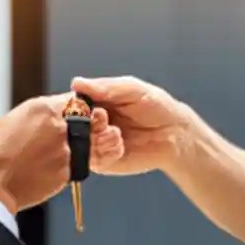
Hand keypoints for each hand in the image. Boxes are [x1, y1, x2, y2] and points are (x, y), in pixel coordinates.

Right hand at [0, 94, 124, 213]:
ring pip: (73, 146)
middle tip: (44, 143)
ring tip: (37, 160)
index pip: (70, 101)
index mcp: (42, 109)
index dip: (67, 110)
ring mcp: (65, 150)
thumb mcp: (8, 122)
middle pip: (75, 123)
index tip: (64, 115)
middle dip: (64, 131)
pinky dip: (57, 169)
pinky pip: (68, 166)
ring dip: (61, 151)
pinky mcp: (67, 172)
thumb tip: (41, 119)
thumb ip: (32, 117)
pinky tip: (38, 172)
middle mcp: (59, 126)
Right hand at [70, 75, 192, 176]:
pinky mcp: (104, 161)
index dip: (74, 106)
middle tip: (103, 119)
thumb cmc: (154, 105)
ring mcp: (95, 143)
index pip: (70, 104)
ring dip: (96, 139)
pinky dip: (106, 151)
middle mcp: (90, 123)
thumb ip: (104, 87)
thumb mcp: (131, 89)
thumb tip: (76, 83)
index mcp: (93, 103)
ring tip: (116, 133)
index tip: (87, 106)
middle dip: (85, 124)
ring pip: (79, 145)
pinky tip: (120, 145)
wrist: (174, 132)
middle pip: (70, 127)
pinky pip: (94, 160)